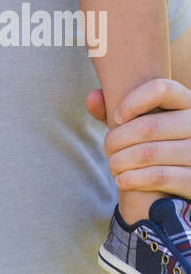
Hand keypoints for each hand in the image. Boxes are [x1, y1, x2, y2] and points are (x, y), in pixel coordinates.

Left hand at [86, 78, 190, 199]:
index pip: (162, 89)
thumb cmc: (154, 142)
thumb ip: (115, 108)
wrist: (175, 185)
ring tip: (112, 165)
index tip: (116, 116)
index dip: (133, 101)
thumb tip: (92, 98)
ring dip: (120, 161)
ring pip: (149, 152)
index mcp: (186, 102)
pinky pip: (158, 176)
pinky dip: (133, 178)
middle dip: (117, 139)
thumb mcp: (138, 122)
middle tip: (106, 148)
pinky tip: (122, 180)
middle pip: (149, 125)